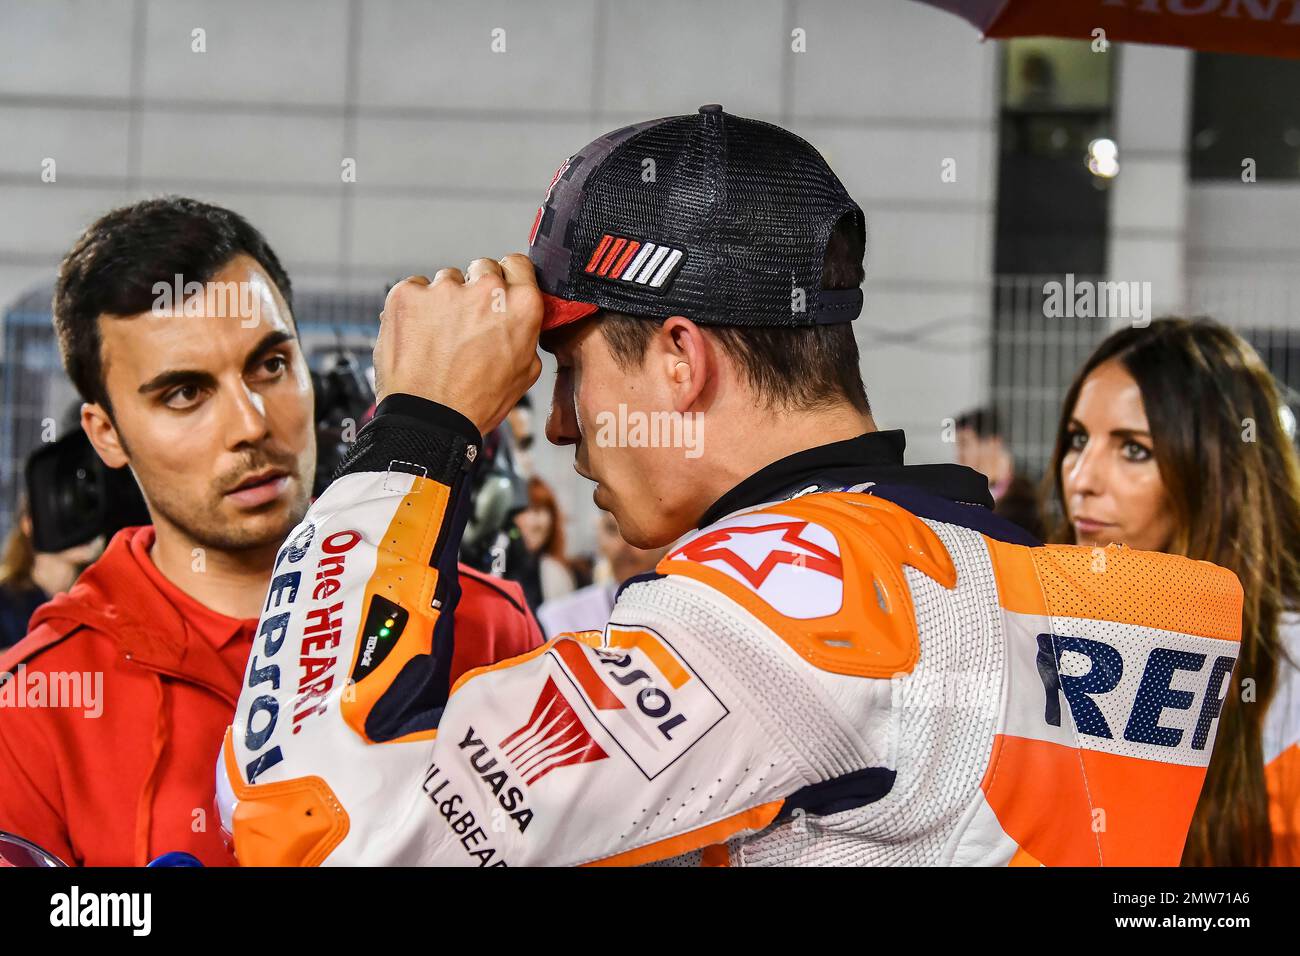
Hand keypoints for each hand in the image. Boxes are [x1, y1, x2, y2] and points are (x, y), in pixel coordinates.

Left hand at [375, 254, 543, 433]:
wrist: (428, 421)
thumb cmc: (475, 403)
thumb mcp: (525, 373)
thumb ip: (526, 333)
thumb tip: (521, 320)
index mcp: (520, 306)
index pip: (518, 264)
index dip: (508, 279)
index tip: (499, 292)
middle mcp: (485, 290)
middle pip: (482, 268)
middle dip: (476, 290)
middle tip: (467, 325)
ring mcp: (443, 289)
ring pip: (447, 280)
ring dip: (444, 301)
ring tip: (438, 339)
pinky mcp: (407, 294)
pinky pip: (414, 288)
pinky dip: (414, 307)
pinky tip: (418, 336)